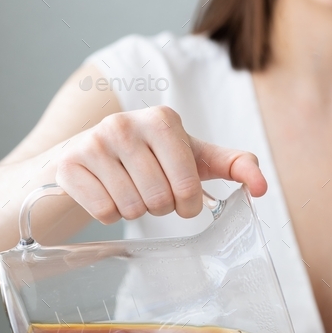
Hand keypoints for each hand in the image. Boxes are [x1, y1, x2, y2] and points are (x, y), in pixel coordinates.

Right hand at [55, 106, 266, 222]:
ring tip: (127, 188)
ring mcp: (93, 143)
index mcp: (163, 119)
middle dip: (160, 207)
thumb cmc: (151, 158)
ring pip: (131, 208)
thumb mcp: (194, 157)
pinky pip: (103, 213)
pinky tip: (105, 191)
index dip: (188, 203)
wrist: (88, 156)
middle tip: (151, 192)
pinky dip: (107, 213)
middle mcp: (126, 124)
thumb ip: (234, 165)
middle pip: (160, 200)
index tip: (181, 195)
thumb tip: (262, 188)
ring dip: (134, 210)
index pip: (189, 186)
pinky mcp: (69, 165)